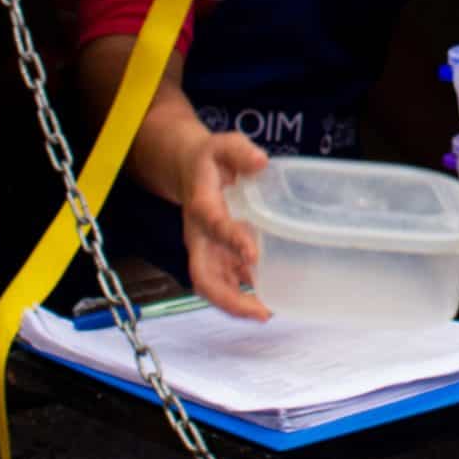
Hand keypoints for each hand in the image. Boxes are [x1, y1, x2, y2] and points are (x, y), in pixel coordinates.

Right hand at [176, 131, 271, 320]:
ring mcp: (207, 249)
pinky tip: (269, 300)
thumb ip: (240, 151)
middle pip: (204, 276)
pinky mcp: (217, 254)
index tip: (253, 256)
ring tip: (268, 313)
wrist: (189, 168)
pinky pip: (226, 281)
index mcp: (202, 206)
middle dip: (228, 299)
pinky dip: (244, 294)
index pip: (215, 227)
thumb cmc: (211, 159)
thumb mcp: (224, 145)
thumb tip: (260, 162)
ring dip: (237, 304)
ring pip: (213, 286)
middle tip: (260, 312)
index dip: (232, 241)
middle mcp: (200, 235)